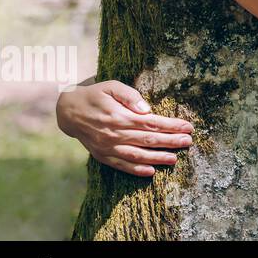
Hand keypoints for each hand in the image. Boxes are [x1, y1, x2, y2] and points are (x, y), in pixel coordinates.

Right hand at [56, 80, 194, 176]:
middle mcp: (114, 134)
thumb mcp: (111, 86)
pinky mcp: (102, 155)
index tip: (188, 127)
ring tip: (175, 159)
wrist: (68, 111)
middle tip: (188, 142)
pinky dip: (135, 170)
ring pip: (136, 156)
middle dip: (171, 141)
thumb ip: (130, 96)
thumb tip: (147, 109)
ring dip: (157, 158)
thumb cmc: (95, 95)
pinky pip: (121, 165)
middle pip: (148, 139)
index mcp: (119, 116)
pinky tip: (150, 172)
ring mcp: (107, 147)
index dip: (171, 125)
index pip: (151, 122)